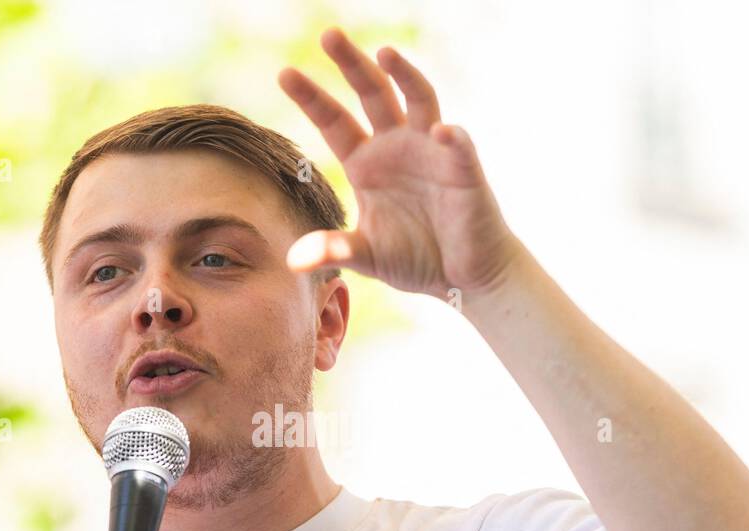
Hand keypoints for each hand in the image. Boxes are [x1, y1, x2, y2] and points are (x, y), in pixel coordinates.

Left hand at [278, 26, 524, 299]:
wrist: (463, 277)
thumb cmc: (416, 258)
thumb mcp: (367, 256)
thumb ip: (334, 250)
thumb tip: (292, 261)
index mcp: (366, 163)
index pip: (334, 122)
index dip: (312, 98)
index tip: (285, 73)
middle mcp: (396, 147)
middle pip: (372, 94)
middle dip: (351, 65)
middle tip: (329, 35)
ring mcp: (431, 152)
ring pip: (418, 101)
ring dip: (405, 75)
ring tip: (386, 53)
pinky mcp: (463, 169)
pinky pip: (457, 146)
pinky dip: (450, 137)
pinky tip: (440, 132)